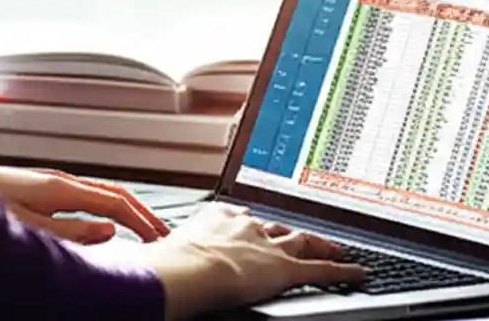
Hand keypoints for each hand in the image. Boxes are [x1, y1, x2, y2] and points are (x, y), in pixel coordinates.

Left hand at [0, 163, 169, 243]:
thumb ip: (71, 232)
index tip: (161, 236)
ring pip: (101, 192)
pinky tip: (104, 221)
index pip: (116, 202)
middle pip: (114, 193)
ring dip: (125, 210)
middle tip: (161, 232)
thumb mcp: (28, 228)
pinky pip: (85, 197)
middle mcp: (59, 180)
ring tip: (141, 228)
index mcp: (61, 188)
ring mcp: (50, 182)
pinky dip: (106, 208)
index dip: (142, 220)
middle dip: (141, 213)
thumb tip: (109, 230)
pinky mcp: (40, 189)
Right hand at [140, 202, 364, 319]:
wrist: (186, 271)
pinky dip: (342, 270)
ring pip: (301, 241)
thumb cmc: (166, 265)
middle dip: (288, 229)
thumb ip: (156, 257)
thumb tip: (131, 270)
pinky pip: (321, 269)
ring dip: (319, 243)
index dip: (248, 222)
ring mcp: (268, 246)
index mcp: (215, 218)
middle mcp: (245, 226)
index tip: (251, 223)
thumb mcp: (159, 253)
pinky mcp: (285, 270)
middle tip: (302, 233)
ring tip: (336, 246)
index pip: (237, 217)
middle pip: (274, 225)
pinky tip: (358, 272)